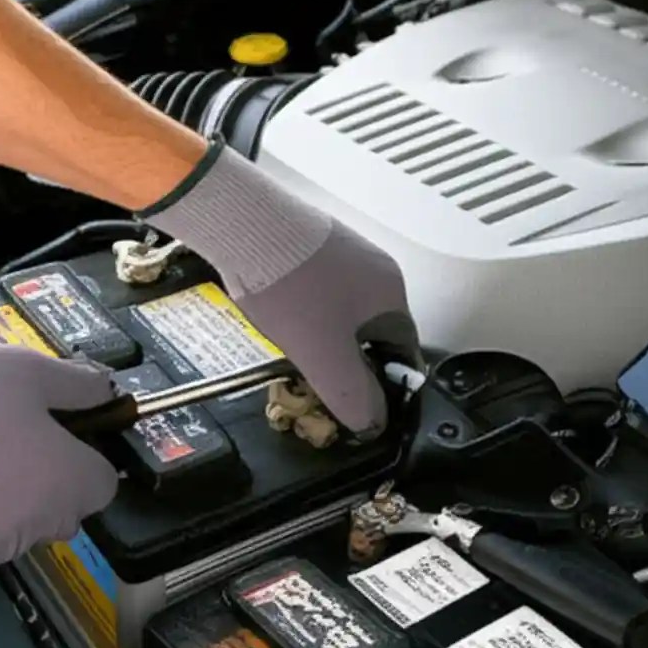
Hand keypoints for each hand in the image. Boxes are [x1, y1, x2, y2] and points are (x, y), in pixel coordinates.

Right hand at [0, 336, 118, 565]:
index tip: (62, 435)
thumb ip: (78, 385)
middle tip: (15, 440)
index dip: (86, 456)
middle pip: (64, 510)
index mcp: (69, 482)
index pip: (104, 483)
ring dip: (9, 502)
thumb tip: (103, 392)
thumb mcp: (31, 371)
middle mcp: (40, 523)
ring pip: (19, 526)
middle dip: (50, 483)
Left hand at [145, 142, 418, 438]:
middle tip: (324, 382)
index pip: (403, 352)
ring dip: (327, 334)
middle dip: (352, 359)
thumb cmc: (290, 288)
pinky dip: (306, 309)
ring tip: (297, 352)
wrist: (244, 222)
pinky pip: (319, 286)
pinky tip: (280, 316)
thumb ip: (352, 396)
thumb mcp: (323, 356)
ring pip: (344, 308)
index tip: (363, 404)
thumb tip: (372, 424)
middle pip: (373, 329)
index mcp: (391, 295)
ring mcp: (344, 249)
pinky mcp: (312, 240)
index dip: (386, 384)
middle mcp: (376, 267)